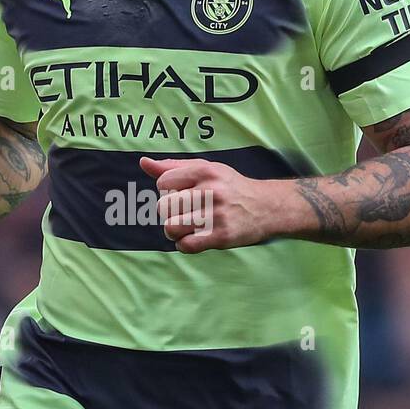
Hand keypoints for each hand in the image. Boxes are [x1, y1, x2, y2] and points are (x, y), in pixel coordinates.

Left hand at [138, 156, 281, 252]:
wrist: (266, 207)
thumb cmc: (229, 186)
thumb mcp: (205, 169)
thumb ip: (172, 166)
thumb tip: (143, 163)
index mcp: (204, 171)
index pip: (162, 183)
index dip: (167, 190)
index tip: (180, 193)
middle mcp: (210, 191)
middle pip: (164, 207)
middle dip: (169, 212)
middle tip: (183, 212)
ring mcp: (216, 215)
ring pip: (171, 227)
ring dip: (174, 230)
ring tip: (186, 226)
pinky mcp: (221, 236)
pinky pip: (186, 245)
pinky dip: (184, 244)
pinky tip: (193, 238)